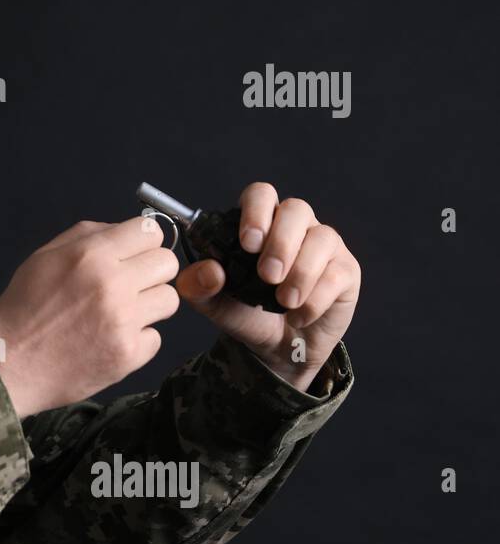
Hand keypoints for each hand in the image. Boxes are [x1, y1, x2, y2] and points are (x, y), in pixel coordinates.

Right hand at [0, 216, 179, 417]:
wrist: (8, 365)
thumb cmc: (22, 308)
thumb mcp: (43, 258)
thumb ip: (86, 237)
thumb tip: (122, 232)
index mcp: (91, 255)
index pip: (150, 231)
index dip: (143, 242)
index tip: (133, 254)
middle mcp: (113, 284)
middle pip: (168, 262)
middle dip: (151, 271)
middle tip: (130, 285)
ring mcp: (124, 321)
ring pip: (169, 299)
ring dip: (149, 305)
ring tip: (121, 315)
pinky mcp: (129, 354)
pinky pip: (155, 337)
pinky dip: (136, 340)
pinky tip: (110, 341)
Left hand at [174, 182, 360, 392]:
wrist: (276, 348)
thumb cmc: (246, 314)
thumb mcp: (213, 303)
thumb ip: (198, 285)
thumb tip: (209, 271)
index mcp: (260, 223)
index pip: (261, 194)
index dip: (256, 211)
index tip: (248, 243)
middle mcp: (295, 227)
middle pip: (297, 209)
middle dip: (281, 243)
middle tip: (267, 276)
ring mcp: (324, 246)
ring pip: (323, 238)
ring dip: (301, 273)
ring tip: (284, 302)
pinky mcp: (345, 271)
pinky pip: (338, 273)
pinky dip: (316, 299)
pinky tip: (298, 316)